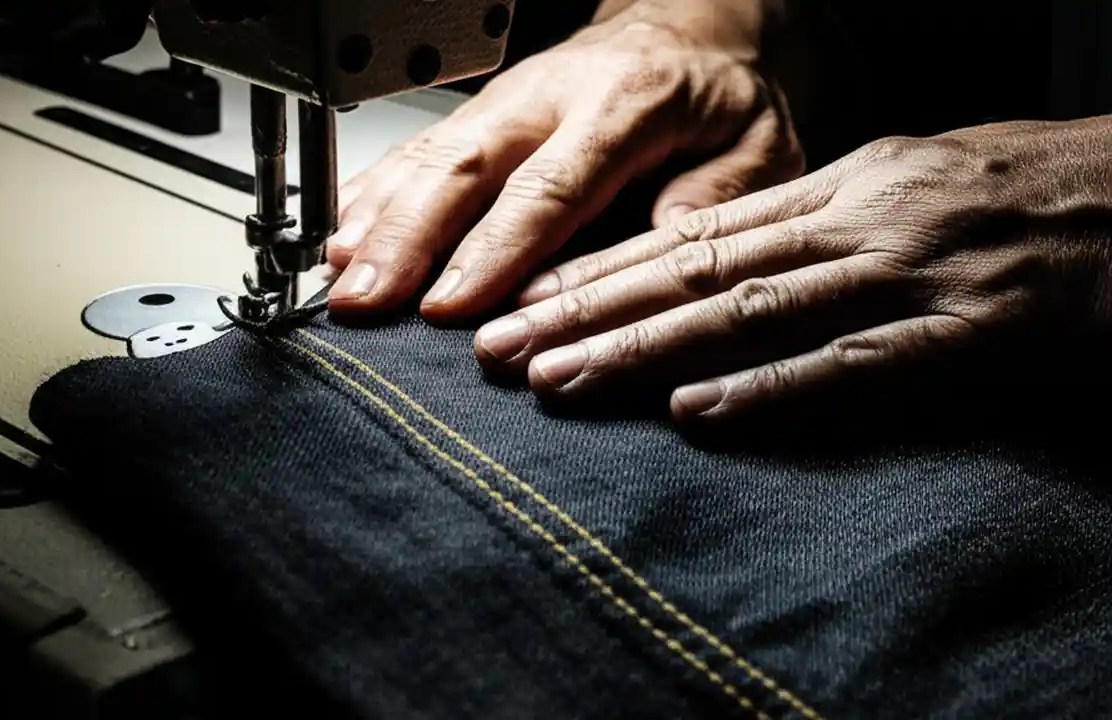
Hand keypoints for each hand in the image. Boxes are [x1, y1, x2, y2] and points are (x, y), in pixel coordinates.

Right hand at [326, 6, 802, 320]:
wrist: (688, 36)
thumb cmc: (720, 102)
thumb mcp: (757, 149)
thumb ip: (712, 205)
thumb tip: (655, 270)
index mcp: (625, 104)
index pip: (551, 185)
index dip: (496, 248)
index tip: (453, 303)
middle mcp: (551, 96)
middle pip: (465, 167)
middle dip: (407, 237)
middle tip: (365, 298)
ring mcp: (505, 101)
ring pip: (429, 156)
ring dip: (377, 219)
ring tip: (339, 278)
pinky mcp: (479, 114)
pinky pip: (415, 149)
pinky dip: (373, 193)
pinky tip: (343, 234)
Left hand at [473, 118, 1111, 422]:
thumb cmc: (1042, 191)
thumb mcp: (919, 185)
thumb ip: (823, 224)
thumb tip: (726, 257)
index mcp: (846, 184)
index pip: (695, 231)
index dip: (601, 269)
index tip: (523, 300)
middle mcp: (862, 219)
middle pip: (694, 268)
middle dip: (586, 311)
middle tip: (497, 349)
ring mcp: (914, 273)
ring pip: (750, 312)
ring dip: (642, 350)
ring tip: (556, 381)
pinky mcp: (977, 332)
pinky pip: (856, 364)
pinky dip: (770, 390)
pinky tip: (693, 412)